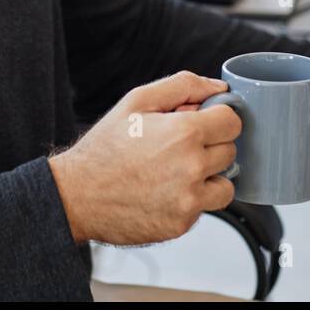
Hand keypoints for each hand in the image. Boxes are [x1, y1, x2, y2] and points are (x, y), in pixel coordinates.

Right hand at [48, 70, 241, 244]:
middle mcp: (192, 167)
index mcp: (184, 133)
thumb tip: (220, 88)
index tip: (200, 124)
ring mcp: (189, 200)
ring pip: (226, 185)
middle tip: (177, 147)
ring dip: (209, 178)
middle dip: (210, 146)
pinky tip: (164, 192)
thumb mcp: (138, 100)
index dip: (216, 119)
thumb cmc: (105, 148)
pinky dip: (191, 200)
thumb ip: (184, 86)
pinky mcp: (182, 224)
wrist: (77, 195)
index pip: (233, 121)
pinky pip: (205, 208)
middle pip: (230, 151)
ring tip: (176, 172)